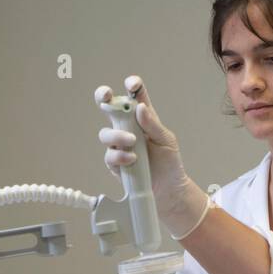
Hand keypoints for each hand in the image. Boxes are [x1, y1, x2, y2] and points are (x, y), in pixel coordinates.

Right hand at [95, 75, 210, 239]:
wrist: (168, 189)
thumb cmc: (169, 161)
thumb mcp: (167, 139)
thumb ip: (153, 124)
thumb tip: (140, 108)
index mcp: (142, 117)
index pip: (134, 96)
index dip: (131, 86)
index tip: (132, 84)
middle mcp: (127, 128)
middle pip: (108, 107)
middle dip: (103, 97)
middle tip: (107, 96)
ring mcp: (119, 145)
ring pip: (106, 133)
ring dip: (117, 135)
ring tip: (132, 142)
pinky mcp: (115, 162)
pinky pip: (110, 155)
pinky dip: (120, 156)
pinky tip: (132, 160)